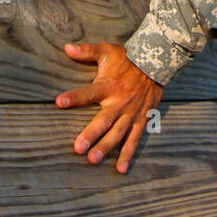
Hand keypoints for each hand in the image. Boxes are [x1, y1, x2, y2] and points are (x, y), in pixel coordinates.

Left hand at [55, 41, 163, 173]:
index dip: (75, 96)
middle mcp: (119, 102)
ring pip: (117, 134)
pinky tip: (120, 169)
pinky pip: (134, 139)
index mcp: (108, 86)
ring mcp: (131, 114)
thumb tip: (67, 47)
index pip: (88, 92)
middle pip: (103, 120)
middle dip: (91, 135)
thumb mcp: (107, 50)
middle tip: (78, 148)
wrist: (156, 63)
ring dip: (106, 147)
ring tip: (93, 160)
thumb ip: (87, 51)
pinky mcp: (141, 120)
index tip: (59, 102)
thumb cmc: (127, 58)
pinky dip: (127, 154)